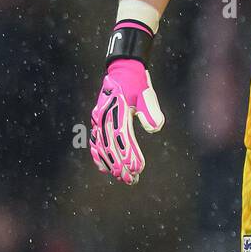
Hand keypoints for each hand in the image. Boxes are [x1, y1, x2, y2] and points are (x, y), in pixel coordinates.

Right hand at [89, 59, 164, 184]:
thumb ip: (150, 111)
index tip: (138, 168)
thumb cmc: (137, 83)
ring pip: (101, 147)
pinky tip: (104, 168)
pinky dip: (98, 155)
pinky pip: (95, 141)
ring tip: (121, 178)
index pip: (123, 137)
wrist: (122, 70)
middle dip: (121, 165)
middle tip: (131, 180)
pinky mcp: (97, 121)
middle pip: (111, 146)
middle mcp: (104, 117)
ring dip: (111, 164)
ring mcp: (98, 119)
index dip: (129, 154)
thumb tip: (155, 128)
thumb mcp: (146, 94)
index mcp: (117, 110)